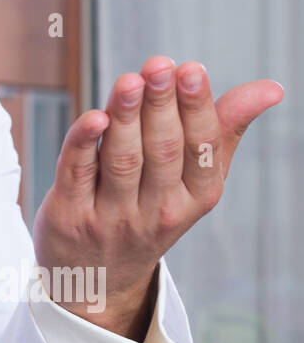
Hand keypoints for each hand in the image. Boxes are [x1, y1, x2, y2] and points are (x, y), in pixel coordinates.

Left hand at [33, 57, 283, 338]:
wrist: (97, 277)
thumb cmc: (150, 208)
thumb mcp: (193, 181)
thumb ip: (223, 130)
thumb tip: (272, 88)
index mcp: (195, 199)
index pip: (200, 149)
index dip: (196, 108)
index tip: (192, 69)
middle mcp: (157, 211)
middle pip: (161, 151)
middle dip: (161, 105)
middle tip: (159, 65)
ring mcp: (111, 217)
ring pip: (121, 160)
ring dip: (125, 116)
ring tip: (129, 80)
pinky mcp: (70, 216)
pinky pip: (77, 174)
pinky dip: (83, 144)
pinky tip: (92, 117)